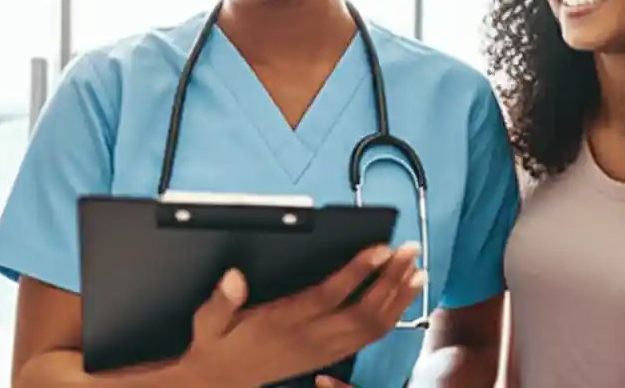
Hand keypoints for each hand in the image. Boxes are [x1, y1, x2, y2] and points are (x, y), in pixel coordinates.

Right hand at [180, 243, 424, 387]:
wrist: (222, 381)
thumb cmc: (217, 346)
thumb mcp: (209, 322)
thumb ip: (222, 300)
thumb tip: (233, 277)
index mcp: (284, 322)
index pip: (329, 295)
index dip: (357, 272)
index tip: (379, 249)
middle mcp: (310, 337)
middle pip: (362, 310)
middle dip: (390, 280)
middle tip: (408, 251)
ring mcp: (323, 350)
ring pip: (371, 327)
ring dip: (397, 298)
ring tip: (416, 271)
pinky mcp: (328, 356)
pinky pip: (367, 338)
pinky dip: (390, 317)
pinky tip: (400, 299)